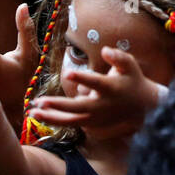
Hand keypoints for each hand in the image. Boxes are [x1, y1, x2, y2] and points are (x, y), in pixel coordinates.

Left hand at [26, 47, 166, 136]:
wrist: (142, 107)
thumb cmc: (132, 80)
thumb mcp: (130, 65)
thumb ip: (118, 57)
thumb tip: (105, 50)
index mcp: (111, 88)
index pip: (95, 82)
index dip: (83, 78)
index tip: (69, 72)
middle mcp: (102, 105)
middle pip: (78, 107)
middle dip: (58, 105)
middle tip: (40, 101)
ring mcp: (96, 118)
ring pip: (71, 120)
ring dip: (51, 117)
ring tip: (32, 112)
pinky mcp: (90, 124)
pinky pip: (70, 124)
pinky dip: (54, 121)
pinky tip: (38, 116)